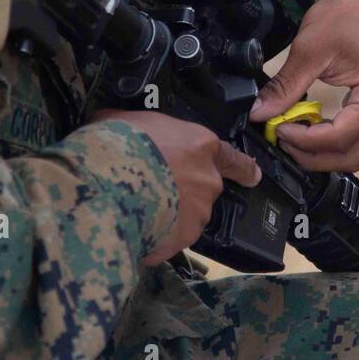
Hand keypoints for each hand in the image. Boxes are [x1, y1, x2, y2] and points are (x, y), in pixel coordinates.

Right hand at [92, 109, 261, 265]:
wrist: (106, 182)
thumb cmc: (117, 143)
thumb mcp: (127, 119)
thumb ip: (142, 129)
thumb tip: (127, 129)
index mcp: (201, 146)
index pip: (233, 159)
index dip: (243, 169)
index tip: (252, 177)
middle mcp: (208, 180)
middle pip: (203, 189)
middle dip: (182, 192)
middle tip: (151, 189)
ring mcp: (199, 211)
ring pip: (187, 216)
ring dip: (169, 215)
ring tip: (135, 210)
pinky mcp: (183, 238)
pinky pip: (170, 239)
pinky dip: (155, 238)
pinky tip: (133, 229)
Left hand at [248, 0, 358, 172]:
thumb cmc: (349, 13)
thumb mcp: (311, 49)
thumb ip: (286, 87)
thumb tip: (259, 113)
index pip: (340, 137)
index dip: (303, 140)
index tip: (277, 129)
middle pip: (351, 156)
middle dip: (312, 156)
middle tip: (282, 139)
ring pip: (357, 153)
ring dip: (322, 151)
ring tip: (294, 132)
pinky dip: (333, 140)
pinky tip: (311, 126)